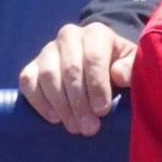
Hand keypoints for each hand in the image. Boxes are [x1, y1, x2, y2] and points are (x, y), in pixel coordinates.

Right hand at [18, 22, 136, 135]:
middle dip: (80, 102)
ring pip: (48, 76)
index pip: (93, 57)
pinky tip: (55, 118)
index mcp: (96, 33)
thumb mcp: (133, 64)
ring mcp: (48, 51)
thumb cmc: (119, 67)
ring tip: (75, 127)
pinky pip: (28, 82)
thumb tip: (118, 75)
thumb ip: (131, 67)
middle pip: (70, 69)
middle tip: (89, 128)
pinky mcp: (32, 66)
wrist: (99, 65)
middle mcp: (69, 36)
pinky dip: (40, 102)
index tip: (102, 111)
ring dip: (62, 105)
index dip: (97, 85)